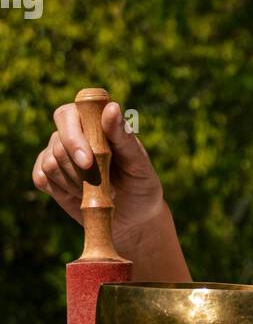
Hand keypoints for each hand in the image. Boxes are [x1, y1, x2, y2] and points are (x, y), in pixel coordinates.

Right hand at [33, 99, 165, 245]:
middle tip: (104, 184)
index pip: (68, 114)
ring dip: (75, 183)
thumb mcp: (138, 162)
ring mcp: (58, 153)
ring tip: (98, 191)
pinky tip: (80, 195)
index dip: (73, 136)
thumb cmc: (139, 183)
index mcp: (94, 121)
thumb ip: (123, 136)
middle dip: (79, 169)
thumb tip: (112, 107)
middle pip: (58, 143)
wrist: (133, 215)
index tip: (88, 161)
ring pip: (50, 163)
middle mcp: (73, 133)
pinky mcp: (48, 175)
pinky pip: (41, 178)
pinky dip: (62, 191)